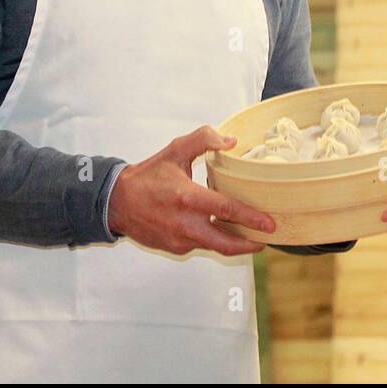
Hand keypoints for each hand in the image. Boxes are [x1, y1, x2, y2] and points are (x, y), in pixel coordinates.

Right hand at [108, 125, 273, 256]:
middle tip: (268, 238)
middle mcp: (185, 223)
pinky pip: (201, 245)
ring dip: (236, 245)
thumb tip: (230, 141)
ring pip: (215, 247)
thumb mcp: (175, 151)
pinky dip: (215, 240)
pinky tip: (224, 231)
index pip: (227, 210)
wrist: (117, 202)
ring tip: (253, 238)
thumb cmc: (148, 176)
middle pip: (226, 243)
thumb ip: (203, 140)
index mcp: (188, 198)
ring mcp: (180, 239)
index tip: (269, 224)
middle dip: (250, 244)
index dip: (251, 218)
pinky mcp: (175, 248)